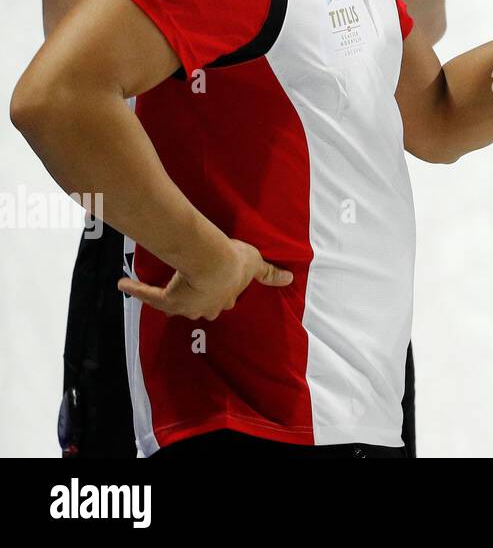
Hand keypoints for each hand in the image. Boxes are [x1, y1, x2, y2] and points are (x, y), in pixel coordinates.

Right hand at [118, 237, 292, 320]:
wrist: (214, 263)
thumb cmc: (236, 262)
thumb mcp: (258, 265)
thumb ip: (271, 273)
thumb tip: (291, 279)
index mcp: (225, 300)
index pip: (225, 301)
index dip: (223, 294)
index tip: (221, 285)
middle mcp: (205, 308)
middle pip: (202, 308)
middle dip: (200, 300)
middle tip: (196, 287)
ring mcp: (184, 305)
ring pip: (177, 306)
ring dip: (172, 298)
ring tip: (167, 286)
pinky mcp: (166, 298)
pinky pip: (147, 296)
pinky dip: (135, 290)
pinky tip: (123, 283)